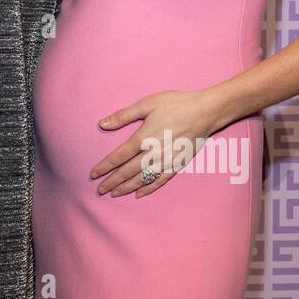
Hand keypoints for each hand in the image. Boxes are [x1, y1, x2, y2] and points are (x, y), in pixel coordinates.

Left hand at [89, 90, 222, 199]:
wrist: (205, 111)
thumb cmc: (175, 104)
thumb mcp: (147, 104)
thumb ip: (123, 115)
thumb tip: (102, 124)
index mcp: (143, 137)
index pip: (118, 157)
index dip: (105, 167)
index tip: (93, 174)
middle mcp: (153, 153)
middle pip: (128, 171)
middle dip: (112, 181)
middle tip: (99, 190)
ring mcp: (166, 161)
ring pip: (142, 179)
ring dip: (126, 187)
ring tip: (114, 193)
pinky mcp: (177, 164)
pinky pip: (160, 180)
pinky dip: (148, 188)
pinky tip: (139, 193)